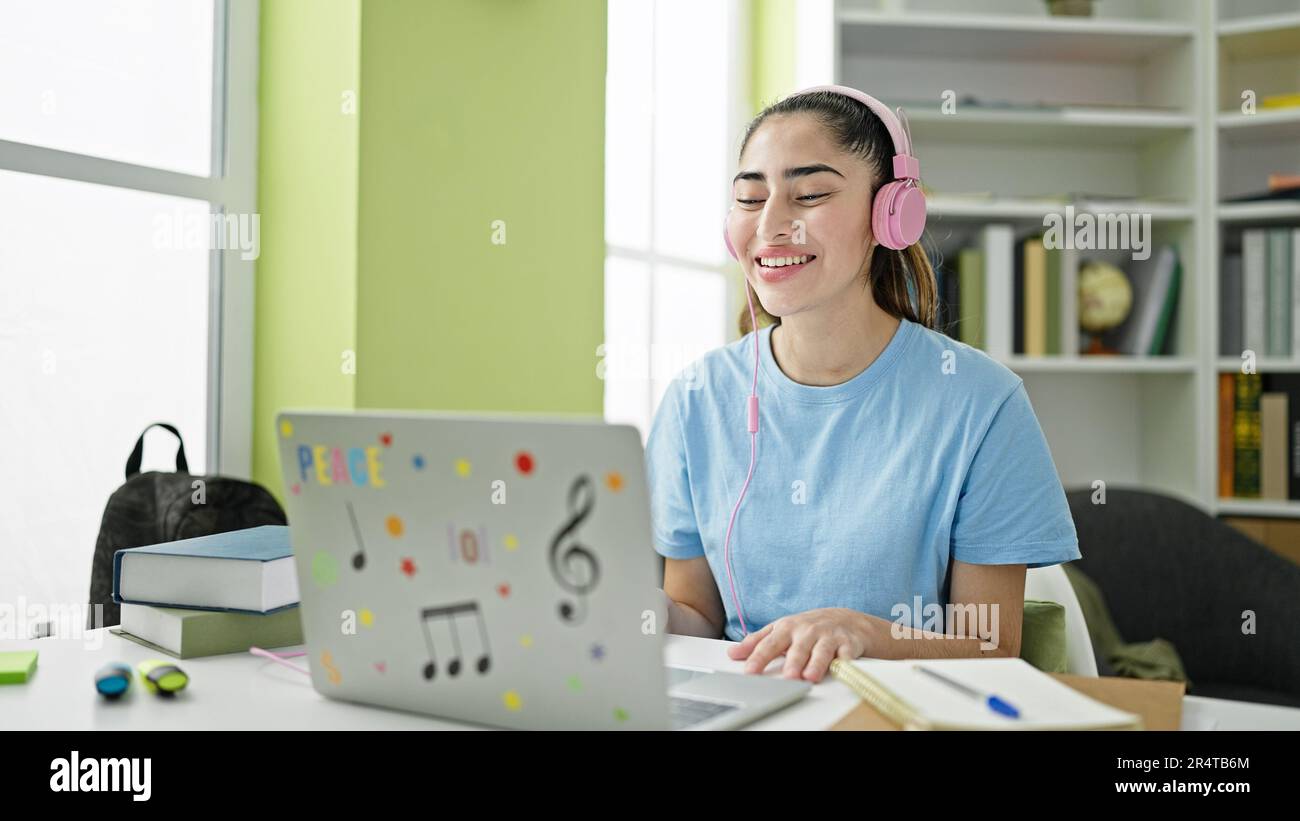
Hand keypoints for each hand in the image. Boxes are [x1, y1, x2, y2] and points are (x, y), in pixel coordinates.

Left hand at [726, 608, 876, 681]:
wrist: (847, 620)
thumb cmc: (808, 628)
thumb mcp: (781, 630)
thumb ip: (757, 642)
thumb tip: (733, 653)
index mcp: (787, 628)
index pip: (770, 644)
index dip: (759, 657)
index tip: (750, 671)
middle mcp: (807, 632)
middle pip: (798, 648)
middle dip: (792, 662)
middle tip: (786, 676)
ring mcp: (828, 637)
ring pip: (822, 652)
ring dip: (816, 664)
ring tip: (810, 676)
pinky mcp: (849, 644)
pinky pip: (847, 654)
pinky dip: (846, 661)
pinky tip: (842, 668)